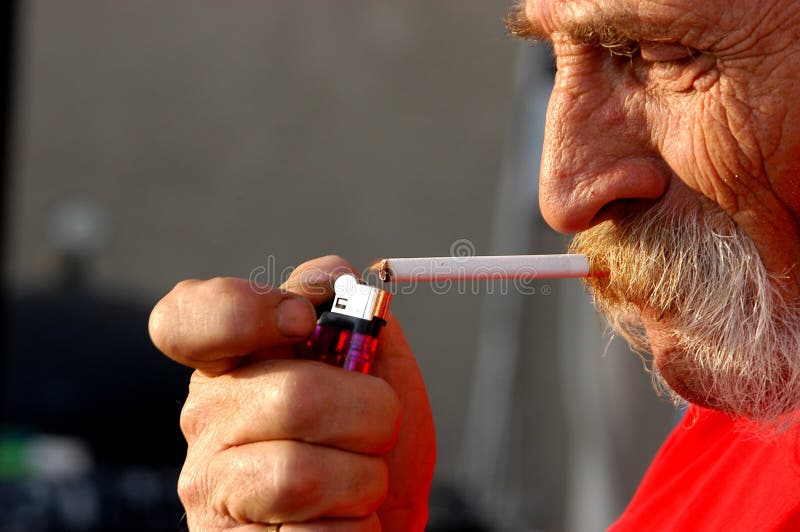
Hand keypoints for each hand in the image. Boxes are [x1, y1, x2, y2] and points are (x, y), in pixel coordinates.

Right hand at [148, 256, 435, 530]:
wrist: (383, 522)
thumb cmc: (375, 448)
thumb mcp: (380, 374)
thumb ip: (359, 320)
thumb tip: (336, 275)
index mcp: (236, 363)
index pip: (185, 318)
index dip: (241, 308)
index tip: (303, 320)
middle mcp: (208, 418)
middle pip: (296, 397)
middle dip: (372, 415)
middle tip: (379, 431)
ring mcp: (210, 486)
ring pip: (303, 475)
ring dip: (365, 481)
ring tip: (359, 487)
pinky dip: (355, 530)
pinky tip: (340, 524)